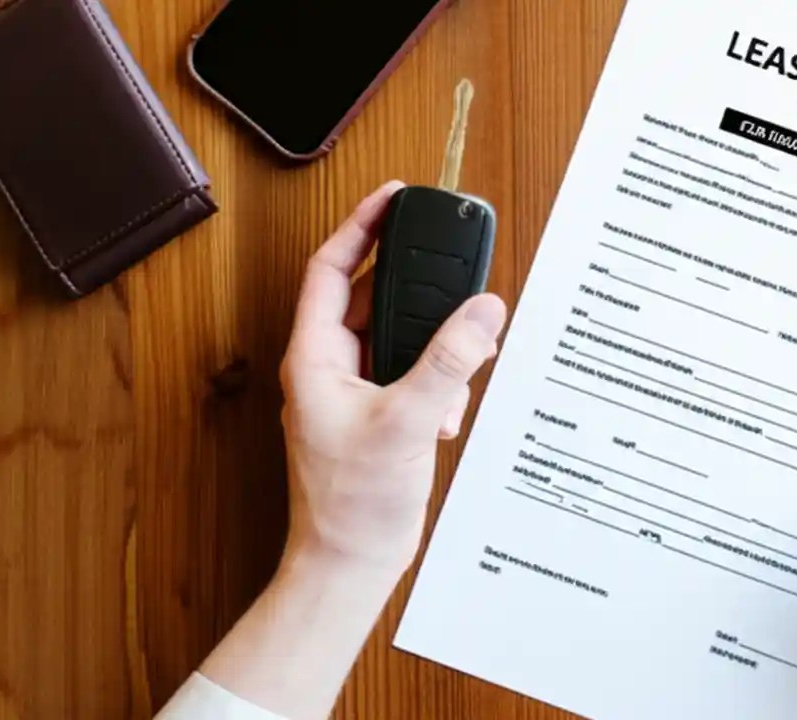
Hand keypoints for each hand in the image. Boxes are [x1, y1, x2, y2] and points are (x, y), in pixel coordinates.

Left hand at [279, 180, 507, 581]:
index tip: (392, 197)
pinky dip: (437, 384)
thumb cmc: (351, 504)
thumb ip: (448, 361)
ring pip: (398, 341)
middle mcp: (329, 369)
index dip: (361, 226)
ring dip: (434, 347)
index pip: (333, 269)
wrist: (350, 563)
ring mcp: (352, 394)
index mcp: (314, 357)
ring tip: (458, 361)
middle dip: (415, 291)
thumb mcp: (406, 420)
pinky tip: (446, 411)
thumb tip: (481, 311)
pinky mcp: (377, 418)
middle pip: (372, 300)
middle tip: (449, 271)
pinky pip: (411, 377)